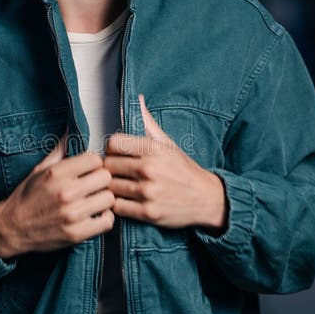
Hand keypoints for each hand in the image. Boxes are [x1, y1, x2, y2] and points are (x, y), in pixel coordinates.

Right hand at [0, 129, 114, 258]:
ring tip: (94, 200)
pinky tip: (95, 215)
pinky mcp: (76, 233)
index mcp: (56, 174)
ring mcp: (71, 214)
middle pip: (105, 177)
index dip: (94, 164)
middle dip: (101, 180)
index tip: (90, 170)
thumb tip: (70, 131)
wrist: (12, 228)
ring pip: (109, 198)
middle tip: (94, 186)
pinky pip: (107, 221)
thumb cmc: (26, 198)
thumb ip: (58, 151)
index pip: (94, 159)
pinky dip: (104, 218)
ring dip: (103, 199)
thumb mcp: (39, 170)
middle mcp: (65, 192)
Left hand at [103, 94, 227, 233]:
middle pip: (108, 165)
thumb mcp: (169, 144)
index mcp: (153, 149)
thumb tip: (138, 100)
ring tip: (119, 187)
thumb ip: (149, 124)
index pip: (113, 143)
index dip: (110, 149)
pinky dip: (117, 205)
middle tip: (115, 172)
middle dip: (109, 169)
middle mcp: (149, 169)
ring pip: (111, 187)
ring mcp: (148, 192)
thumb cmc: (185, 171)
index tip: (115, 154)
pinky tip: (124, 201)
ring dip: (112, 188)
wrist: (206, 199)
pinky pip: (117, 207)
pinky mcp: (148, 213)